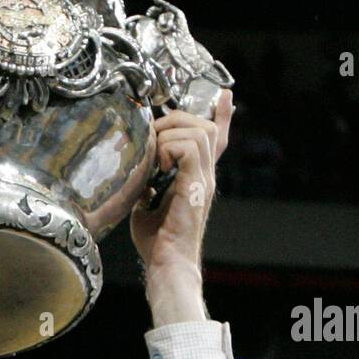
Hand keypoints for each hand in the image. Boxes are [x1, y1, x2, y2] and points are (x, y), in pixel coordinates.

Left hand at [129, 89, 232, 297]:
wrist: (167, 263)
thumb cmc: (157, 242)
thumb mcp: (147, 203)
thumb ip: (146, 183)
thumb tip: (135, 170)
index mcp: (197, 177)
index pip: (216, 139)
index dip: (220, 115)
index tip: (223, 95)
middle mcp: (206, 175)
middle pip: (205, 126)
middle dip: (176, 120)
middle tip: (154, 136)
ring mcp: (204, 179)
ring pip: (199, 131)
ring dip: (171, 133)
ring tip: (155, 155)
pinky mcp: (197, 185)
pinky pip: (188, 148)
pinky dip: (169, 149)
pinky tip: (158, 167)